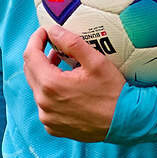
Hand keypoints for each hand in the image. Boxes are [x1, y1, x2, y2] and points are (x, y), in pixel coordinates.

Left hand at [22, 23, 124, 141]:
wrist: (126, 122)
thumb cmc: (113, 92)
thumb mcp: (96, 62)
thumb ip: (71, 43)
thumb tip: (53, 30)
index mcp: (51, 85)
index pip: (30, 55)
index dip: (36, 39)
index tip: (45, 31)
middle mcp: (44, 104)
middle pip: (30, 72)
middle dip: (38, 55)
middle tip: (54, 46)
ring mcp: (48, 118)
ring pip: (37, 89)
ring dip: (45, 74)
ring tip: (61, 65)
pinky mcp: (54, 128)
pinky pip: (45, 105)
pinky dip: (51, 93)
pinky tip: (66, 88)